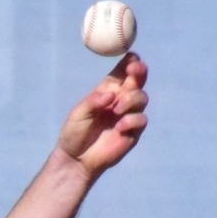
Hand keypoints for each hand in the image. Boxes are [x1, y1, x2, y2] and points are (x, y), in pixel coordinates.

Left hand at [56, 53, 148, 177]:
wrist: (76, 159)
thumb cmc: (74, 133)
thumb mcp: (79, 114)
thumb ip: (93, 102)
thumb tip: (110, 94)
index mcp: (107, 91)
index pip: (123, 72)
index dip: (130, 62)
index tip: (131, 58)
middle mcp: (121, 100)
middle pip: (137, 80)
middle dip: (139, 72)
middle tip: (133, 71)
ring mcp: (128, 115)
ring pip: (142, 97)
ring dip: (132, 99)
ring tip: (117, 109)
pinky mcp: (133, 132)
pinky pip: (141, 119)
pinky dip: (132, 120)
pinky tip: (120, 126)